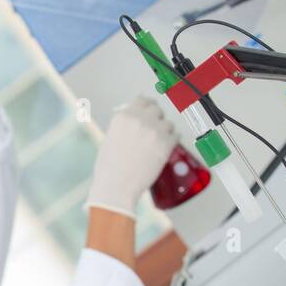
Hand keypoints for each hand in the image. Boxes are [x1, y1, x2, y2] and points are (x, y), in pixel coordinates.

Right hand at [84, 95, 179, 217]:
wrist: (116, 186)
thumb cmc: (109, 168)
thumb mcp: (110, 139)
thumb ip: (124, 126)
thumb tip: (135, 121)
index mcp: (124, 116)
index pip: (141, 100)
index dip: (146, 106)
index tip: (149, 111)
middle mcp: (140, 119)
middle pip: (156, 109)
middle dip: (156, 118)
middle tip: (154, 129)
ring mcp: (155, 131)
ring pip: (168, 123)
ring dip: (165, 130)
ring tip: (158, 142)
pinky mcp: (166, 144)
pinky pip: (176, 135)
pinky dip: (172, 140)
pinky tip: (167, 146)